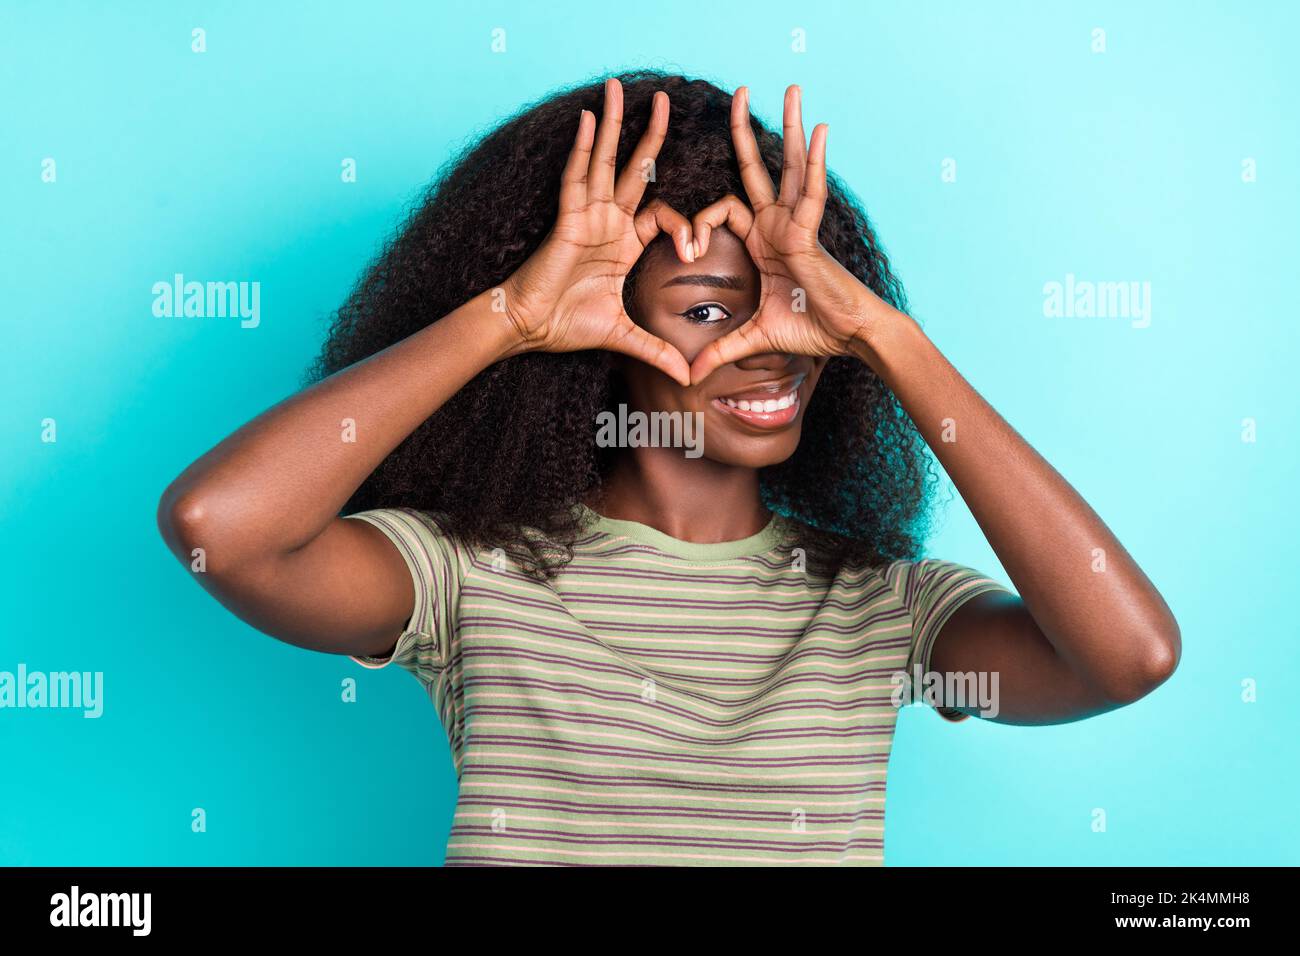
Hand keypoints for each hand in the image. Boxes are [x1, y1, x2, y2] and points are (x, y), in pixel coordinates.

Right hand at [499, 79, 693, 385]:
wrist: (528, 328)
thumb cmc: (566, 325)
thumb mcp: (624, 337)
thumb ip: (658, 351)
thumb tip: (689, 378)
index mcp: (624, 243)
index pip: (664, 216)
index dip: (686, 228)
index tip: (695, 252)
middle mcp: (607, 222)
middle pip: (634, 169)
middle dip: (651, 135)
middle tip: (668, 99)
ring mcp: (586, 216)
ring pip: (604, 162)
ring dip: (613, 124)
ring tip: (618, 87)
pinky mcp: (566, 220)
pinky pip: (576, 177)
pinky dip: (584, 149)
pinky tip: (590, 119)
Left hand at [688, 86, 895, 382]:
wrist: (848, 337)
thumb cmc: (810, 329)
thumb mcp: (753, 338)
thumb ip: (721, 349)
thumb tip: (689, 375)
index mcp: (762, 242)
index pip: (723, 211)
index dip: (698, 223)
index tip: (685, 250)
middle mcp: (778, 225)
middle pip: (758, 168)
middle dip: (746, 131)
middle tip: (740, 90)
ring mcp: (795, 225)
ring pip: (788, 166)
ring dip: (789, 126)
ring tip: (791, 87)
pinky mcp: (809, 234)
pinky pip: (810, 192)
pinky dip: (814, 163)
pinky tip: (820, 131)